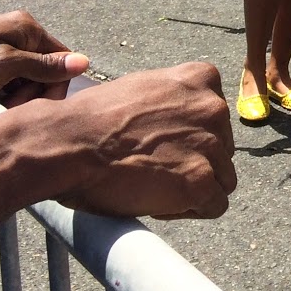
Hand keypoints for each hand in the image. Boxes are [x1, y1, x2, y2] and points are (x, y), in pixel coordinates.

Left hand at [0, 11, 90, 113]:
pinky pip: (4, 82)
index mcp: (23, 27)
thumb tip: (83, 62)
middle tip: (6, 107)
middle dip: (30, 94)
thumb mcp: (0, 70)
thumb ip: (43, 66)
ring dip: (13, 98)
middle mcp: (13, 33)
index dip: (51, 87)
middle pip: (43, 70)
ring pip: (23, 79)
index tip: (27, 105)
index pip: (61, 59)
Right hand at [52, 62, 235, 220]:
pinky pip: (214, 205)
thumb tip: (178, 122)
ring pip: (222, 178)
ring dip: (194, 188)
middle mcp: (213, 108)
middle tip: (156, 170)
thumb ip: (172, 102)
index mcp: (201, 78)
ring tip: (156, 188)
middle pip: (222, 148)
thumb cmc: (91, 120)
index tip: (164, 146)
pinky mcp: (199, 181)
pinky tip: (159, 204)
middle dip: (195, 162)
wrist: (67, 143)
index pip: (216, 117)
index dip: (192, 137)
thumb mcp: (142, 88)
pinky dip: (190, 211)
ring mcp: (210, 145)